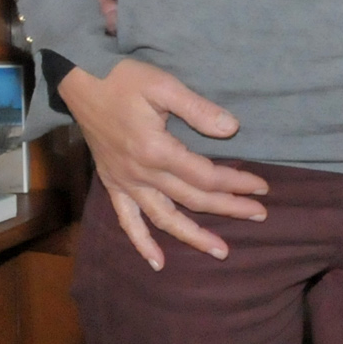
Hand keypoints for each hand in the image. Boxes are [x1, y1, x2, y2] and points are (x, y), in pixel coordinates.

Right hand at [60, 57, 266, 269]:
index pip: (206, 175)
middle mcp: (141, 174)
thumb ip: (198, 110)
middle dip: (228, 208)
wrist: (81, 82)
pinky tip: (157, 263)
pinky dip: (142, 244)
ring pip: (163, 219)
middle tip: (259, 215)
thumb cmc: (124, 80)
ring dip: (193, 236)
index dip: (236, 183)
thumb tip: (232, 129)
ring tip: (220, 251)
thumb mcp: (164, 85)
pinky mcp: (113, 185)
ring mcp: (125, 183)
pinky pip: (127, 221)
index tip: (261, 188)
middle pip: (192, 199)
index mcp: (156, 150)